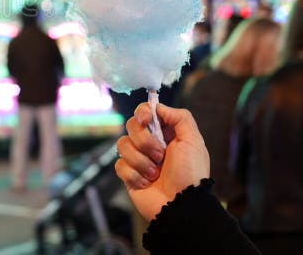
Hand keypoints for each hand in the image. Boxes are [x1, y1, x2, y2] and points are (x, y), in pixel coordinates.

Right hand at [115, 103, 209, 220]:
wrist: (182, 206)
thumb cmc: (191, 174)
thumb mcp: (193, 142)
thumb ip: (180, 117)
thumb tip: (158, 107)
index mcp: (166, 133)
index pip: (145, 112)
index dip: (142, 113)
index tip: (146, 120)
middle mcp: (150, 144)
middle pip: (131, 126)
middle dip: (144, 141)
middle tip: (160, 156)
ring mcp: (138, 159)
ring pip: (122, 145)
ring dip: (141, 161)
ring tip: (156, 174)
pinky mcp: (129, 175)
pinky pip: (119, 165)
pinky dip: (134, 175)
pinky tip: (147, 183)